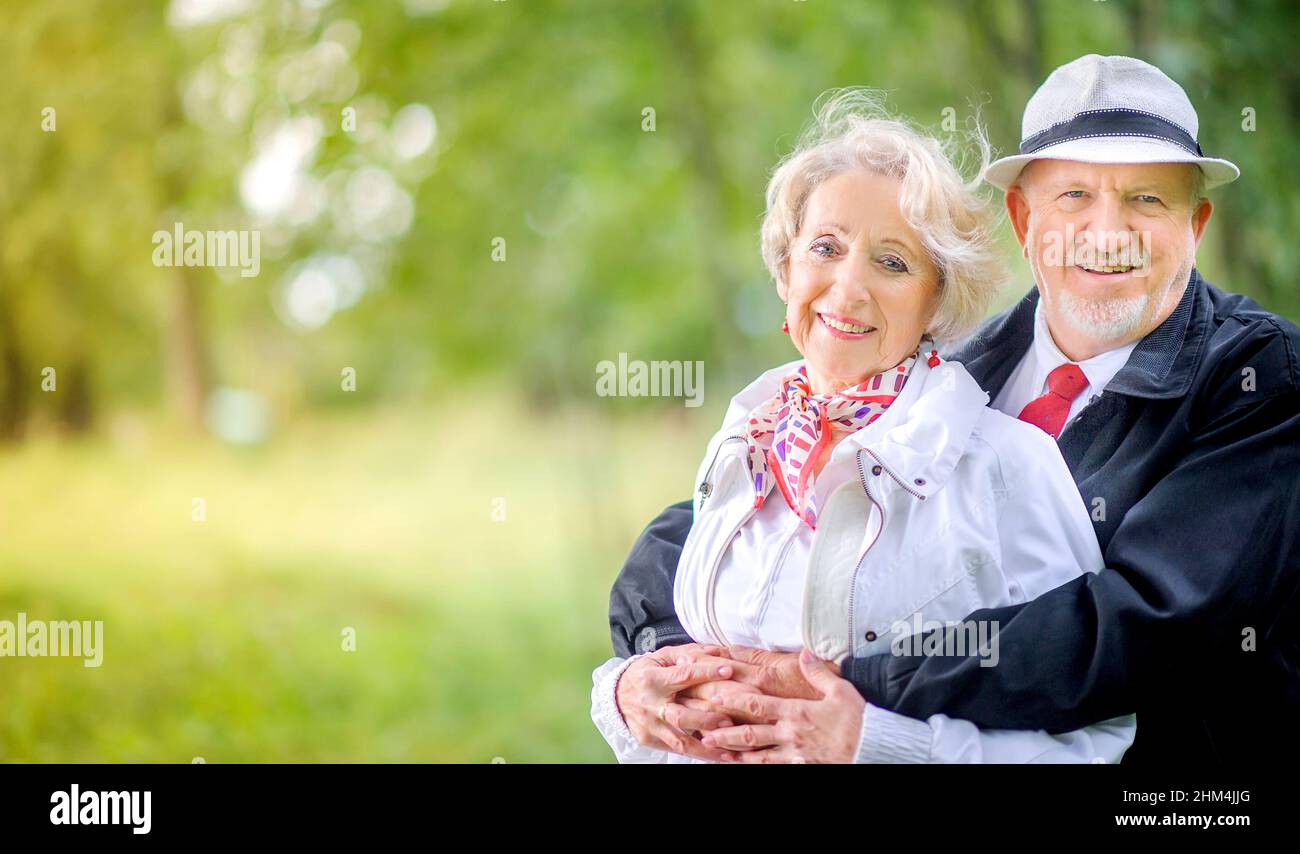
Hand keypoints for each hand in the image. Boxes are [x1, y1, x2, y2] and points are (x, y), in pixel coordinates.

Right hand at [614, 643, 741, 761]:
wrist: (614, 696)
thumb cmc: (646, 673)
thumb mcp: (662, 657)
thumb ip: (690, 652)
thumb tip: (718, 652)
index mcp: (653, 678)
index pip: (683, 675)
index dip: (706, 672)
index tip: (728, 670)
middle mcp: (650, 704)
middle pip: (680, 715)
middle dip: (706, 719)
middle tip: (731, 721)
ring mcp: (649, 725)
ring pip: (679, 740)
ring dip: (706, 747)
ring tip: (729, 751)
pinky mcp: (649, 739)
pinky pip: (676, 749)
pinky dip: (698, 753)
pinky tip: (717, 755)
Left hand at [699, 649, 864, 762]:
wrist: (873, 749)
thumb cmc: (858, 720)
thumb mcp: (841, 690)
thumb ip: (818, 672)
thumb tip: (804, 652)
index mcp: (796, 711)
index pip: (757, 704)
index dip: (732, 700)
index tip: (713, 695)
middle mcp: (790, 733)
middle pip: (750, 732)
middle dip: (724, 730)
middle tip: (702, 728)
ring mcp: (794, 753)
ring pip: (756, 754)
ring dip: (733, 751)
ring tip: (713, 749)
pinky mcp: (799, 767)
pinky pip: (771, 768)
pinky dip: (753, 766)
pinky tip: (740, 765)